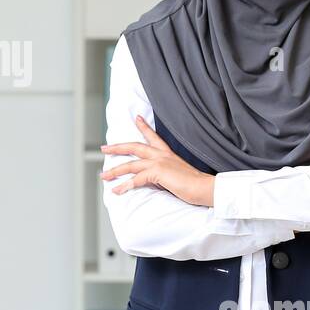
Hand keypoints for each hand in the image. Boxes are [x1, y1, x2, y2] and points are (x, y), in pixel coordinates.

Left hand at [99, 116, 213, 205]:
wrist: (206, 188)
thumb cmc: (196, 185)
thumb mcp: (177, 175)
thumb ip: (165, 174)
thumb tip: (154, 179)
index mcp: (168, 154)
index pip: (153, 137)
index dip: (143, 127)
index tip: (137, 118)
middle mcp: (162, 155)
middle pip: (134, 147)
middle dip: (117, 147)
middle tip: (104, 148)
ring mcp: (159, 163)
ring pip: (131, 165)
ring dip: (115, 171)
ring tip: (104, 176)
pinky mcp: (158, 173)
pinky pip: (136, 179)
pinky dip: (125, 186)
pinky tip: (117, 191)